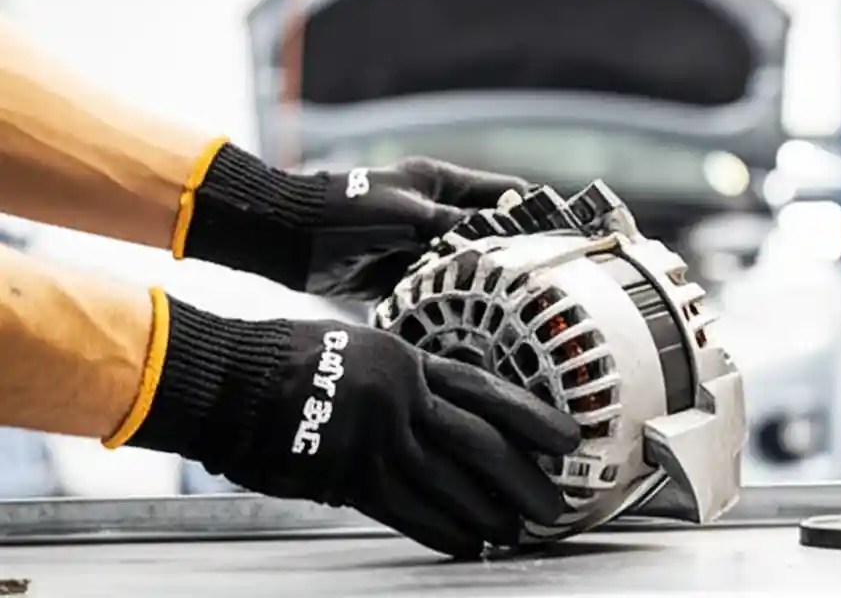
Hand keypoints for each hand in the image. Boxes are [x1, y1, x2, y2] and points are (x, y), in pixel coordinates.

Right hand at [127, 297, 580, 557]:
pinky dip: (440, 529)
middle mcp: (400, 400)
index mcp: (405, 361)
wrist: (226, 377)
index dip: (530, 415)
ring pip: (449, 483)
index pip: (484, 391)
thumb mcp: (358, 347)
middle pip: (479, 444)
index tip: (564, 436)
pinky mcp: (347, 477)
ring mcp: (374, 440)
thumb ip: (402, 377)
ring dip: (487, 511)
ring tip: (516, 530)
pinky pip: (406, 510)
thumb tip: (434, 405)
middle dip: (521, 476)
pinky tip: (467, 543)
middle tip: (552, 502)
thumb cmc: (284, 356)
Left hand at [182, 143, 528, 299]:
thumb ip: (455, 230)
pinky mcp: (399, 275)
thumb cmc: (344, 211)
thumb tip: (499, 246)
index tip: (569, 229)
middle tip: (552, 278)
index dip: (538, 209)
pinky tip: (474, 321)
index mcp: (441, 184)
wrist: (286, 236)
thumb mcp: (409, 216)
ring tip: (521, 305)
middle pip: (489, 233)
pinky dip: (451, 303)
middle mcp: (435, 214)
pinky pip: (435, 290)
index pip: (505, 193)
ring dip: (483, 283)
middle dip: (516, 254)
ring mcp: (418, 245)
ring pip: (465, 265)